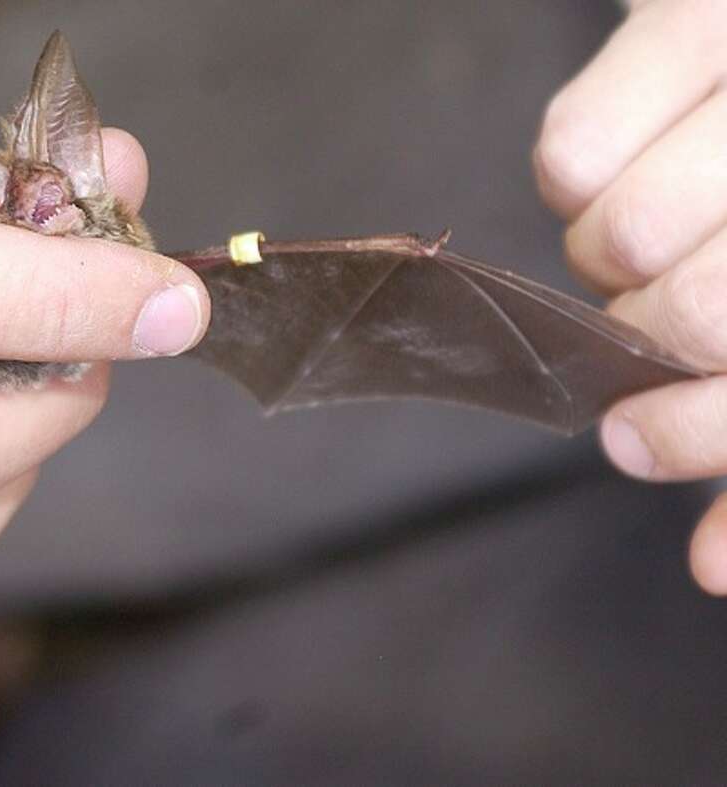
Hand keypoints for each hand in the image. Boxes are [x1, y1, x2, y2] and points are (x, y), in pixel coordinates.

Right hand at [534, 0, 726, 591]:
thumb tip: (711, 567)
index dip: (716, 437)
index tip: (644, 452)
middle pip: (700, 319)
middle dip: (649, 350)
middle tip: (647, 323)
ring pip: (616, 242)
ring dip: (612, 265)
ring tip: (657, 229)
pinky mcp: (688, 17)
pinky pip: (565, 160)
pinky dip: (575, 186)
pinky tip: (630, 166)